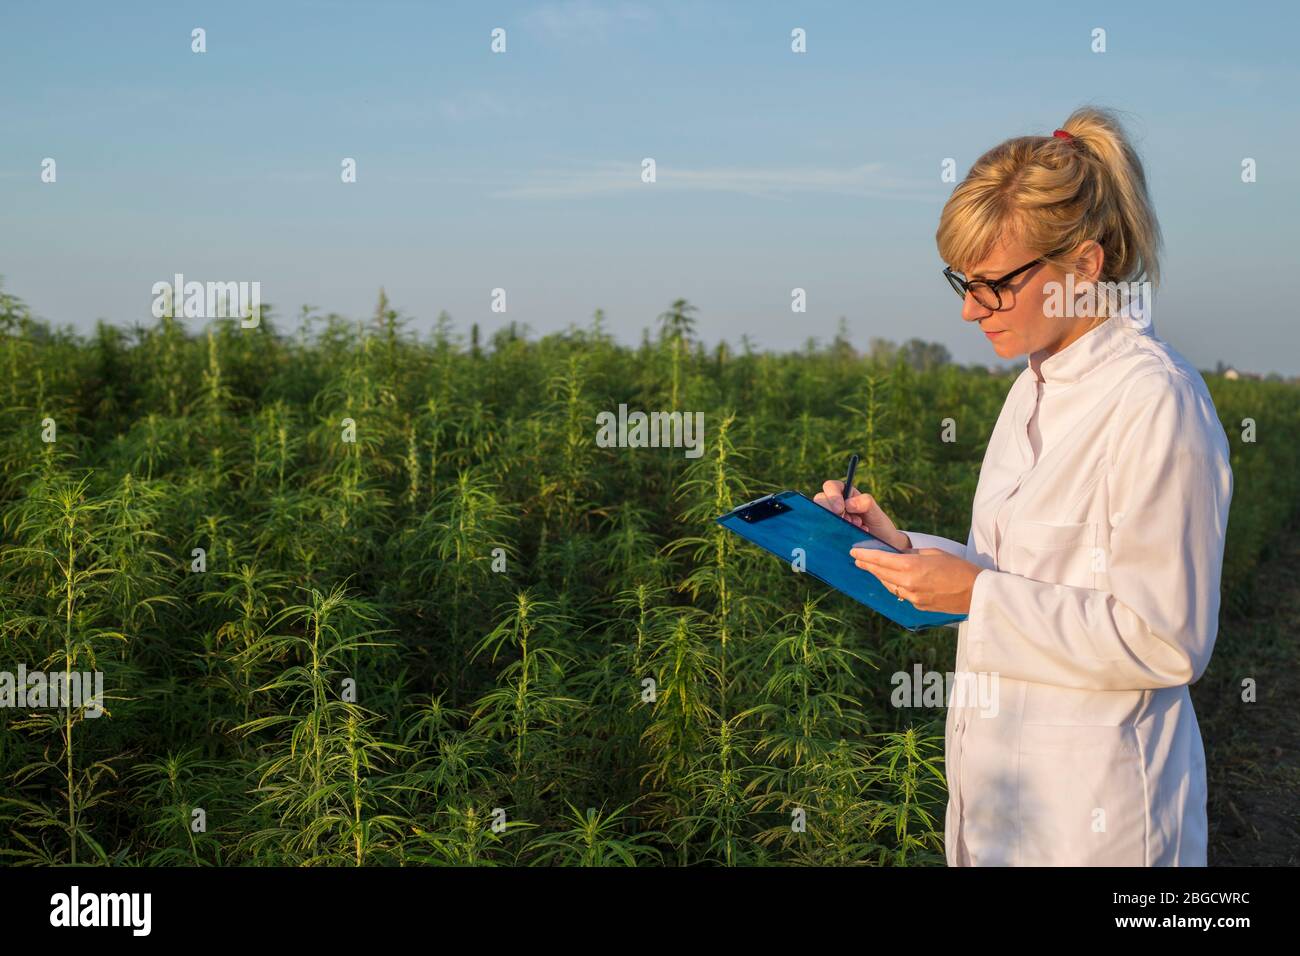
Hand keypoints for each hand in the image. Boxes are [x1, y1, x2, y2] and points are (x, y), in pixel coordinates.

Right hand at [813, 480, 910, 551]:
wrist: (881, 546)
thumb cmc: (879, 527)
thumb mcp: (877, 513)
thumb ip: (866, 503)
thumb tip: (848, 504)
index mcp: (845, 495)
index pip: (830, 487)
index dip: (832, 496)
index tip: (840, 509)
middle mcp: (835, 506)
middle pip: (820, 500)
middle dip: (830, 511)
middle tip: (846, 521)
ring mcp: (830, 520)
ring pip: (819, 517)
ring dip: (834, 523)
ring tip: (854, 528)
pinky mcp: (828, 534)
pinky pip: (821, 532)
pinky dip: (834, 535)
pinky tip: (849, 538)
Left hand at [848, 546, 983, 614]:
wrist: (976, 592)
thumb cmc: (958, 568)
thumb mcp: (934, 553)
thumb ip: (913, 554)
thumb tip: (898, 554)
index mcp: (911, 567)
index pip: (881, 560)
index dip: (865, 555)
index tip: (854, 551)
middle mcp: (908, 584)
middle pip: (881, 573)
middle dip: (868, 565)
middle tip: (858, 559)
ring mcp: (912, 597)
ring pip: (889, 585)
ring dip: (880, 576)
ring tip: (873, 568)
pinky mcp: (918, 606)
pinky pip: (901, 594)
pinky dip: (896, 586)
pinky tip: (893, 580)